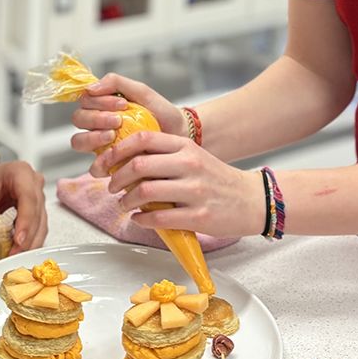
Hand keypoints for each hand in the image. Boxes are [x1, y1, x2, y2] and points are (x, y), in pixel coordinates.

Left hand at [0, 159, 48, 257]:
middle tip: (11, 255)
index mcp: (21, 173)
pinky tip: (18, 249)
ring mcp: (39, 196)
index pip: (28, 199)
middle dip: (26, 238)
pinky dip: (29, 240)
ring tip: (13, 255)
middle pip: (37, 215)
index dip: (25, 222)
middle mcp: (34, 183)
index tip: (18, 241)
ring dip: (30, 242)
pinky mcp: (38, 209)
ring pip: (41, 224)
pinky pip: (39, 227)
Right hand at [69, 73, 183, 153]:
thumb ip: (116, 82)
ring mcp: (101, 144)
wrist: (178, 135)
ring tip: (113, 135)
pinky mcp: (108, 164)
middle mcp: (97, 124)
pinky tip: (116, 155)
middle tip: (118, 120)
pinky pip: (92, 165)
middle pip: (78, 119)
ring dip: (92, 137)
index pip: (85, 100)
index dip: (98, 101)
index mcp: (102, 105)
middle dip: (96, 118)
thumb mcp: (141, 91)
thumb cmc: (160, 112)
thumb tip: (90, 88)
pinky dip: (100, 161)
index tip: (122, 103)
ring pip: (78, 141)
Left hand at [90, 130, 263, 237]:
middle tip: (111, 187)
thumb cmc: (216, 179)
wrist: (251, 200)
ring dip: (126, 201)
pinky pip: (159, 217)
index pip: (142, 139)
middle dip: (116, 178)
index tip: (105, 163)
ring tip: (124, 204)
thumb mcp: (192, 156)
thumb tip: (123, 162)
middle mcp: (189, 164)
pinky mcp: (199, 216)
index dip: (116, 151)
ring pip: (144, 191)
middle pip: (138, 165)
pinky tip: (139, 219)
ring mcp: (195, 190)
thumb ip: (164, 155)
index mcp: (185, 146)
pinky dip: (141, 219)